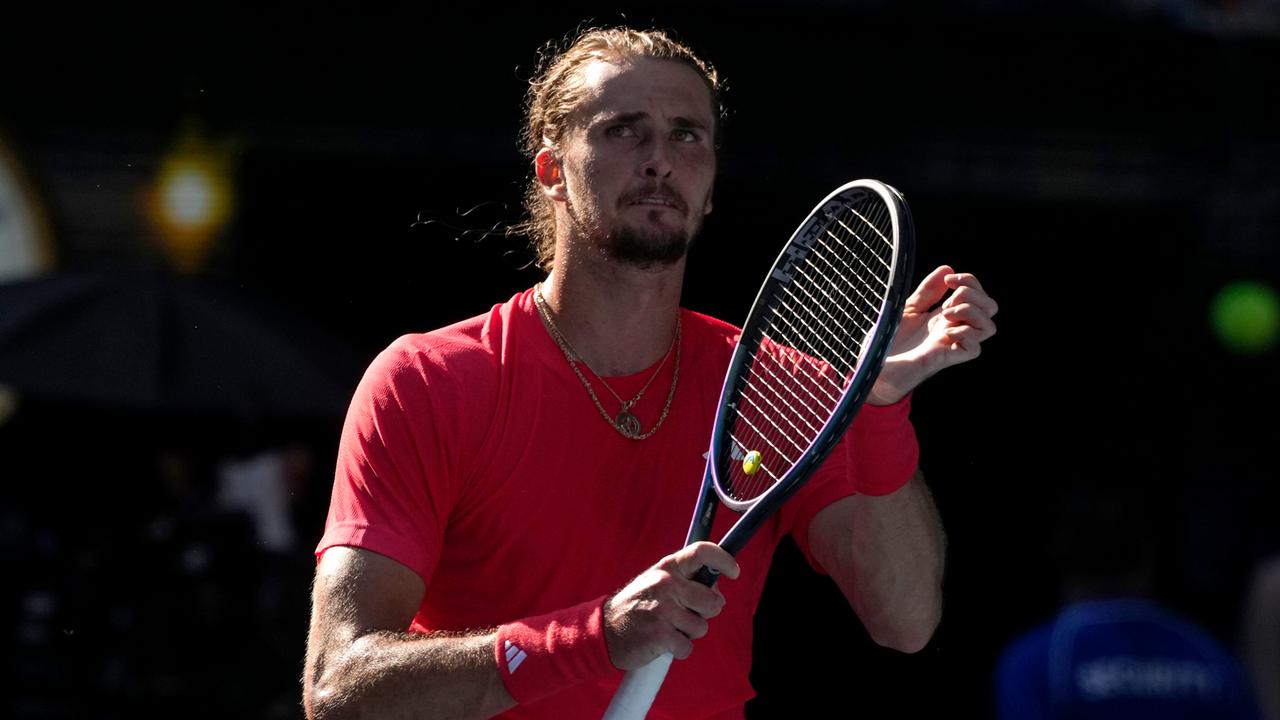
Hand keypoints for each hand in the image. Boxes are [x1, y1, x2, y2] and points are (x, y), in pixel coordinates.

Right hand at [602, 542, 739, 669]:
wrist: (603, 631)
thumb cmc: (637, 607)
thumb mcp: (657, 582)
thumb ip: (685, 581)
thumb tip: (717, 589)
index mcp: (667, 568)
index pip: (702, 552)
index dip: (724, 560)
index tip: (733, 571)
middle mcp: (666, 585)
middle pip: (713, 601)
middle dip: (706, 613)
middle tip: (687, 615)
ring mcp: (663, 609)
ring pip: (702, 627)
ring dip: (688, 633)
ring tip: (668, 628)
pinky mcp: (660, 635)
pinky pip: (688, 646)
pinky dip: (679, 650)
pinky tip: (662, 643)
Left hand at [868, 265, 997, 404]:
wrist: (873, 364)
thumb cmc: (890, 341)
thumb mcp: (908, 308)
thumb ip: (927, 291)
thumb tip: (947, 268)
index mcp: (947, 316)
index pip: (978, 295)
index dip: (969, 282)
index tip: (948, 279)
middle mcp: (953, 328)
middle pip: (990, 308)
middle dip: (974, 295)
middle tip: (948, 300)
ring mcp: (951, 343)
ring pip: (989, 327)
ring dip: (970, 312)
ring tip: (945, 314)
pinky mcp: (944, 359)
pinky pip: (974, 349)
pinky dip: (965, 334)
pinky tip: (945, 331)